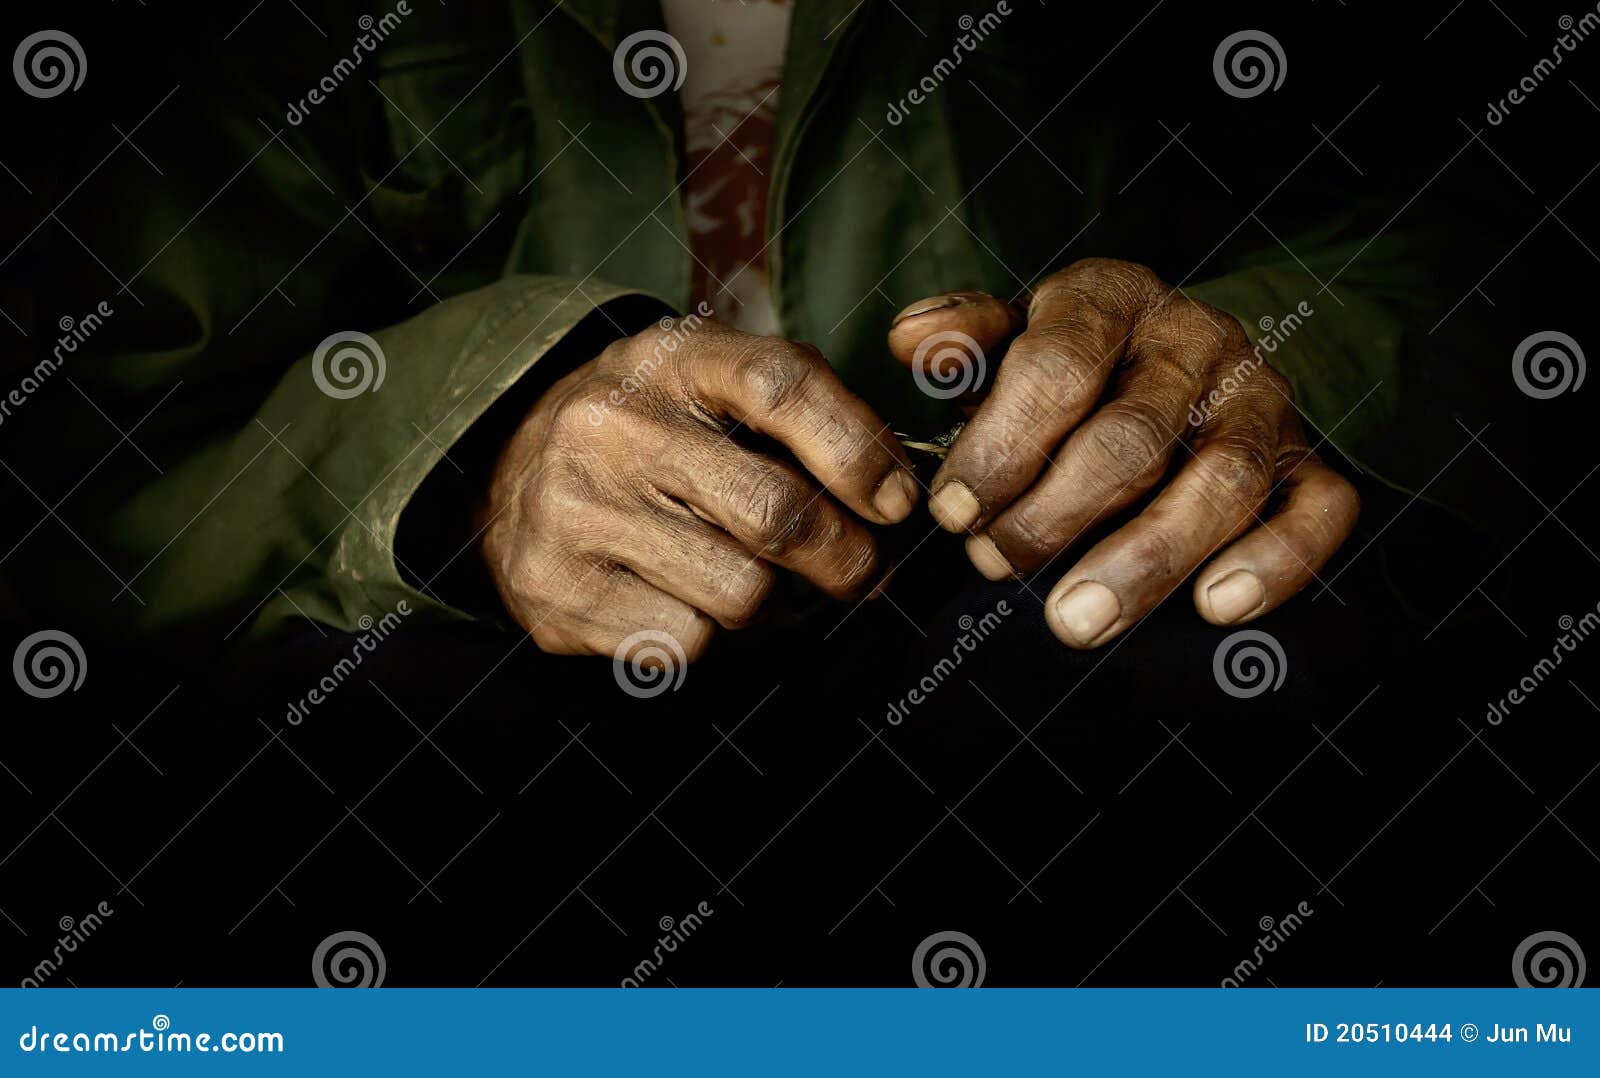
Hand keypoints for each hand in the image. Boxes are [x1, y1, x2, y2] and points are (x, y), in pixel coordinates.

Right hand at [481, 317, 918, 658]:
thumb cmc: (648, 430)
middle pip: (773, 513)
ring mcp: (575, 512)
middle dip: (843, 557)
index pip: (780, 386)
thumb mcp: (709, 384)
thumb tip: (893, 495)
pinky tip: (675, 594)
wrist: (504, 475)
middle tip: (860, 570)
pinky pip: (687, 640)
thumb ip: (800, 414)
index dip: (856, 450)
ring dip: (763, 598)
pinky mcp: (556, 591)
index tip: (896, 503)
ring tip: (732, 568)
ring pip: (740, 593)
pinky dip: (703, 631)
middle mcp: (609, 427)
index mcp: (666, 360)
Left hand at [888, 258, 1358, 648]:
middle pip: (1131, 438)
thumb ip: (962, 342)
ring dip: (1145, 560)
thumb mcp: (1009, 340)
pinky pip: (1319, 510)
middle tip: (995, 565)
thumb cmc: (1072, 367)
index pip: (1056, 368)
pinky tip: (1214, 606)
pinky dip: (1276, 563)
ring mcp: (1260, 401)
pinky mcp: (1307, 461)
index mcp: (1112, 299)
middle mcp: (1196, 340)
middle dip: (1052, 516)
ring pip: (1221, 482)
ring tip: (1075, 619)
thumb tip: (910, 339)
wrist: (1176, 363)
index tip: (952, 513)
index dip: (999, 448)